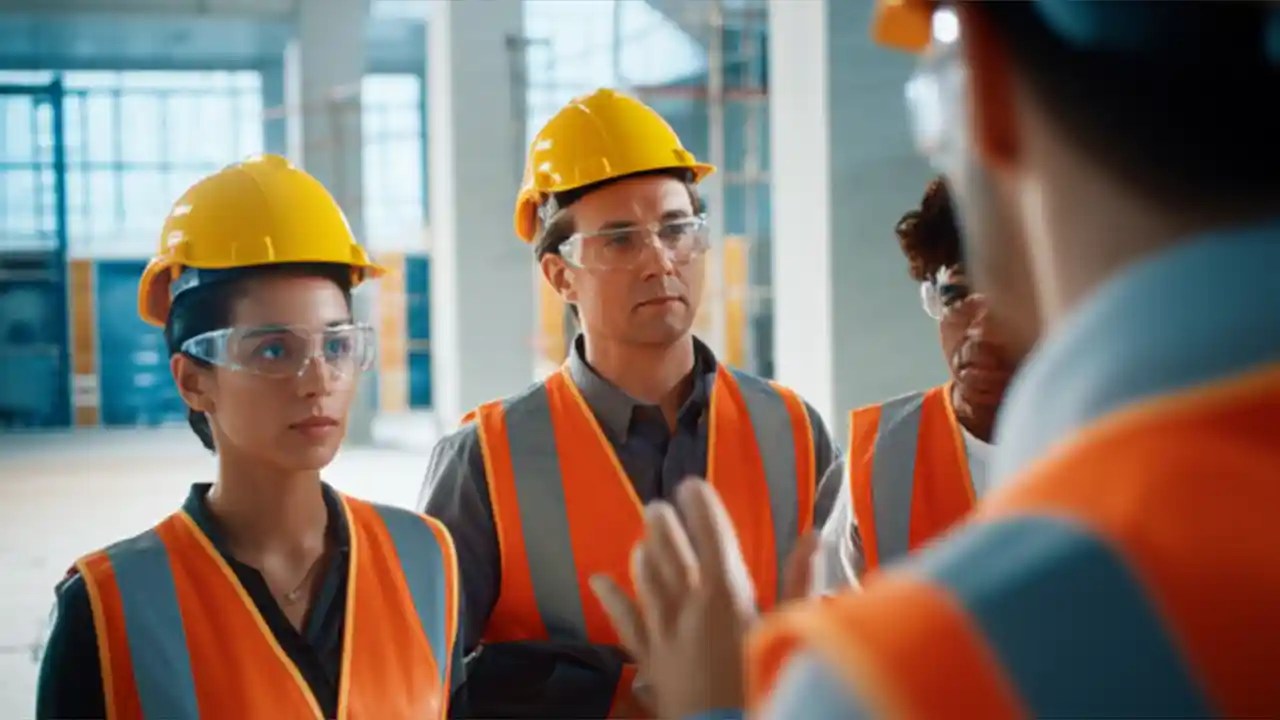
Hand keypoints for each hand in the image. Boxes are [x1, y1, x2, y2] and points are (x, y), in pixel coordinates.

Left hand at [590, 480, 818, 718]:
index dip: (701, 509)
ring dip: (644, 555)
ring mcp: (664, 633)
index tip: (691, 485)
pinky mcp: (651, 660)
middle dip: (664, 526)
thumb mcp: (791, 632)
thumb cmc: (767, 684)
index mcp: (725, 595)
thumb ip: (801, 582)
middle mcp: (688, 606)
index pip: (711, 538)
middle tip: (656, 505)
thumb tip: (811, 536)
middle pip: (671, 555)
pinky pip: (626, 623)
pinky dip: (612, 600)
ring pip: (647, 582)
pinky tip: (598, 581)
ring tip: (641, 537)